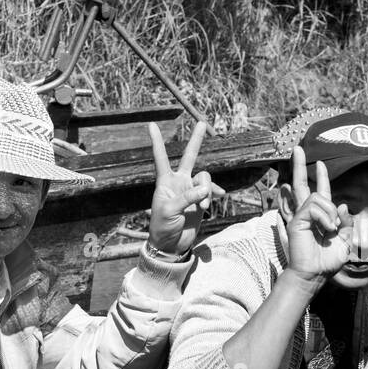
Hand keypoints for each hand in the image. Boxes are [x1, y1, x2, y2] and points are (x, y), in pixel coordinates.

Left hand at [146, 121, 224, 255]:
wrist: (171, 245)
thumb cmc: (163, 227)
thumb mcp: (170, 211)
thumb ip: (187, 197)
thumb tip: (205, 188)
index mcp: (165, 182)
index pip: (161, 157)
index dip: (157, 141)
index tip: (151, 124)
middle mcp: (179, 183)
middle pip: (190, 157)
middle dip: (196, 141)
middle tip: (202, 123)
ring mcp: (191, 191)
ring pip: (205, 179)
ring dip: (206, 191)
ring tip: (203, 206)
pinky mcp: (200, 201)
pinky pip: (211, 191)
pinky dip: (213, 195)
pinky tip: (216, 200)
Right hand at [284, 146, 351, 284]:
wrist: (316, 274)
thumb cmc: (328, 260)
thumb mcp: (346, 240)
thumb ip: (347, 222)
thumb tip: (342, 204)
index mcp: (320, 216)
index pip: (320, 192)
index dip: (321, 177)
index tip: (321, 163)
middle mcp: (308, 213)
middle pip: (302, 184)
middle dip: (300, 165)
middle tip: (298, 148)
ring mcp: (301, 216)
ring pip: (317, 196)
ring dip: (330, 210)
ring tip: (333, 228)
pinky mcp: (297, 221)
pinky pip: (313, 206)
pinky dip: (325, 216)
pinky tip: (328, 229)